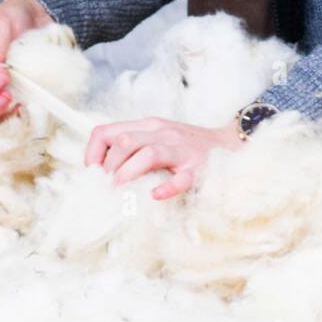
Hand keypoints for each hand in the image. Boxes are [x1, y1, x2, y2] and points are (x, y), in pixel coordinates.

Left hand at [84, 115, 244, 199]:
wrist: (229, 144)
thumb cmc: (187, 146)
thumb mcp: (157, 138)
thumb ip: (132, 147)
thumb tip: (100, 171)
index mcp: (147, 126)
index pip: (106, 132)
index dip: (92, 154)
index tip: (93, 173)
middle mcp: (162, 133)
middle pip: (123, 141)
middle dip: (109, 166)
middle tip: (107, 186)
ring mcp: (180, 150)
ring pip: (147, 154)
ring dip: (128, 173)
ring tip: (120, 190)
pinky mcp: (197, 168)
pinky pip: (180, 178)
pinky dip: (166, 188)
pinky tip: (156, 195)